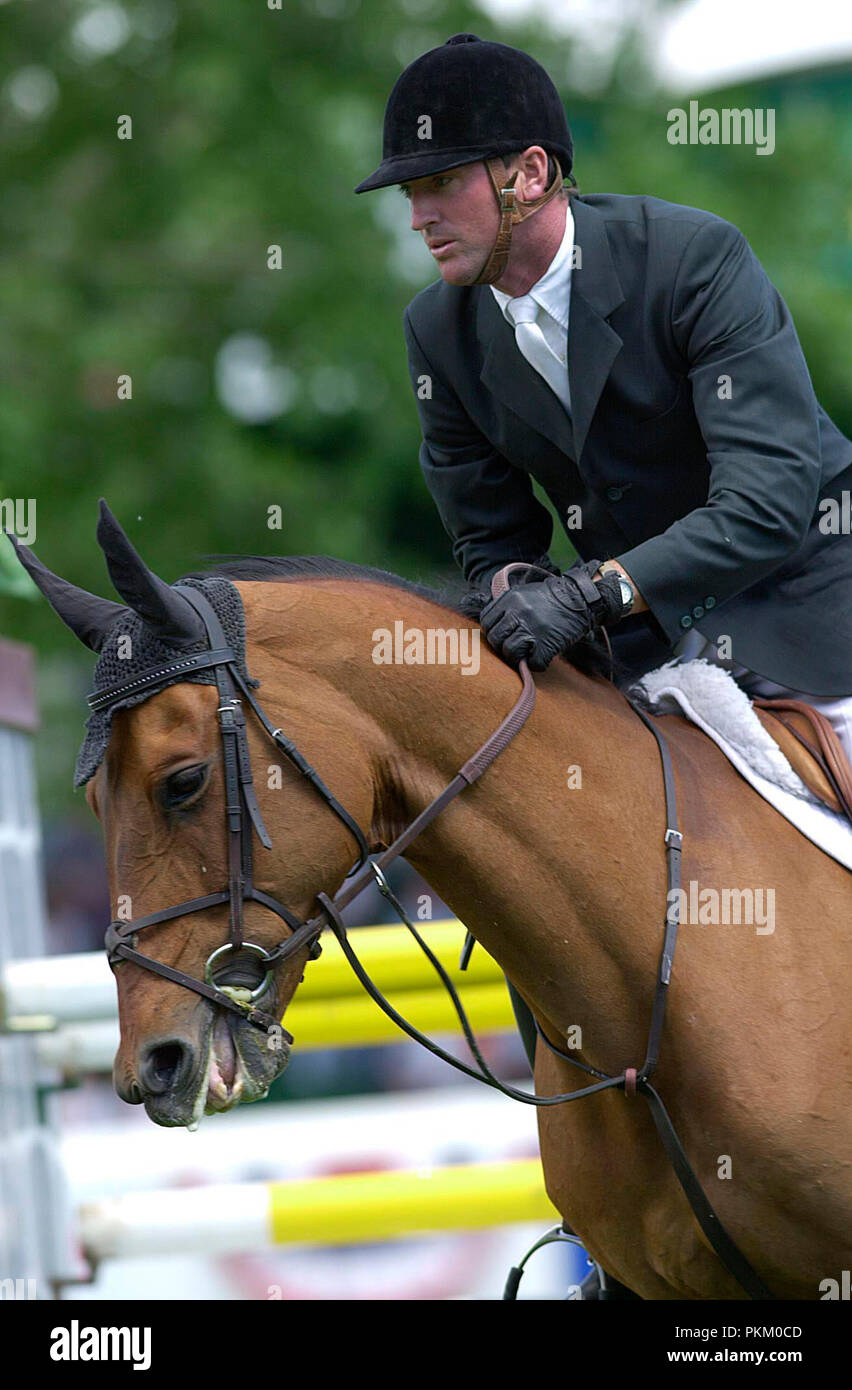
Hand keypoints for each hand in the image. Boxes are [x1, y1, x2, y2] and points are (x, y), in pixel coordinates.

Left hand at [479, 560, 623, 670]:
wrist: (581, 599)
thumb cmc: (553, 598)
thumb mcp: (525, 593)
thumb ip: (507, 606)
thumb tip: (493, 625)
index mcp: (510, 598)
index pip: (486, 621)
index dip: (493, 631)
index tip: (502, 635)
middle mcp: (518, 612)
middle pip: (495, 638)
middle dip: (502, 646)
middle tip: (514, 648)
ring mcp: (532, 628)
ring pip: (510, 652)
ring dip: (516, 657)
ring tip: (526, 654)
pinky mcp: (546, 643)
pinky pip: (532, 663)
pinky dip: (536, 664)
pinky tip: (541, 658)